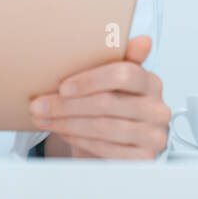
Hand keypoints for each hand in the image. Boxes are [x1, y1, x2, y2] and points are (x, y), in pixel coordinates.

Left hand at [28, 35, 168, 158]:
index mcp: (151, 83)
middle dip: (67, 105)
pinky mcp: (144, 159)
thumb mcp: (111, 82)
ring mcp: (154, 136)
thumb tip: (142, 39)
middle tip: (40, 106)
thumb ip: (120, 59)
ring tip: (45, 119)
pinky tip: (64, 133)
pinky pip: (107, 149)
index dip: (90, 80)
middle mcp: (157, 109)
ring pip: (104, 128)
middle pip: (108, 103)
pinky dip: (80, 141)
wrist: (116, 143)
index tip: (62, 86)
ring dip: (67, 123)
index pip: (124, 75)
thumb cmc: (112, 107)